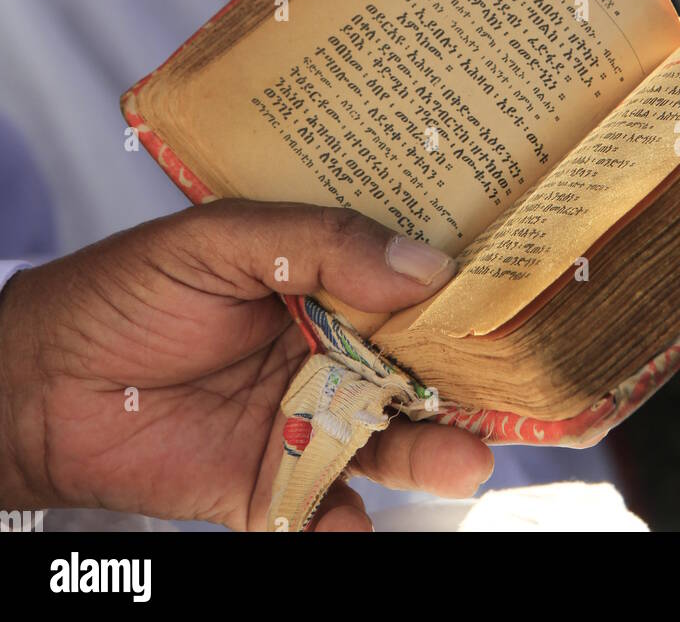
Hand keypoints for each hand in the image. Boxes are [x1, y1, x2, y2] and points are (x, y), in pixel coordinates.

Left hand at [0, 201, 492, 530]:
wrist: (43, 382)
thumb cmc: (130, 288)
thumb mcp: (222, 239)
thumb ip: (319, 244)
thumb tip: (424, 266)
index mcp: (327, 281)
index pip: (415, 286)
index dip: (469, 295)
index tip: (532, 299)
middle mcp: (330, 351)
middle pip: (422, 370)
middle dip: (479, 385)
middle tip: (543, 397)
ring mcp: (306, 421)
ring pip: (391, 440)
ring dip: (434, 455)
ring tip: (469, 463)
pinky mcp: (274, 487)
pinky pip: (328, 512)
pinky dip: (346, 525)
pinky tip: (352, 522)